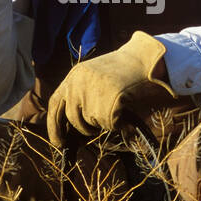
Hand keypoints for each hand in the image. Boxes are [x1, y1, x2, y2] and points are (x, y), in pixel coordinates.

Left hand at [47, 31, 173, 145]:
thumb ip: (80, 96)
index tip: (58, 142)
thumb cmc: (123, 71)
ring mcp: (91, 93)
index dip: (54, 125)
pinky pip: (109, 125)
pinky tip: (125, 107)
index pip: (55, 103)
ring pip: (91, 123)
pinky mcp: (107, 102)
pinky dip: (118, 123)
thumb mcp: (94, 77)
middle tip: (90, 134)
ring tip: (116, 105)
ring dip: (103, 122)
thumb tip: (69, 129)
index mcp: (74, 76)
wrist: (145, 59)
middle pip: (73, 118)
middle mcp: (78, 84)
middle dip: (82, 129)